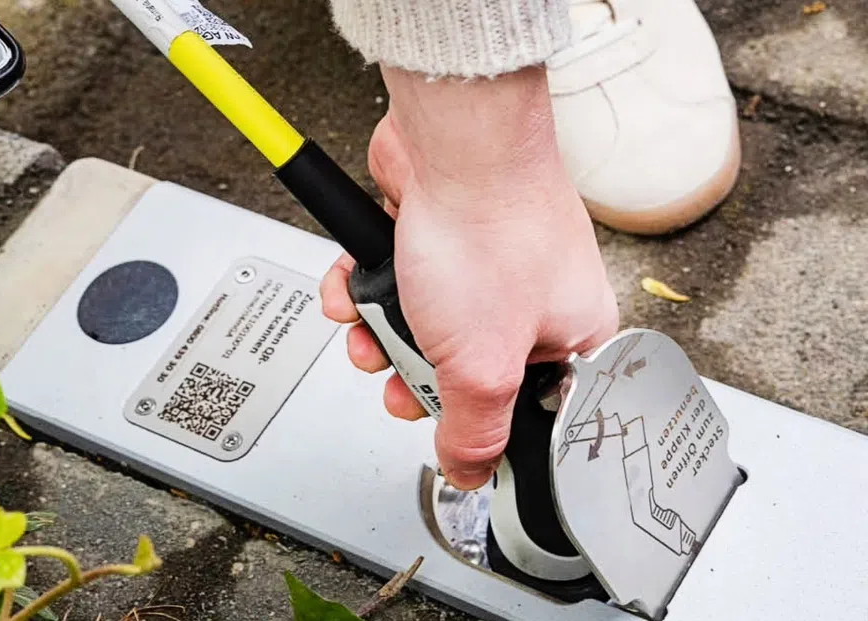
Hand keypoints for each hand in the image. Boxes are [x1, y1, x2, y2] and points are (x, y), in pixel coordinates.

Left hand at [320, 65, 618, 489]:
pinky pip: (392, 278)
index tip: (443, 423)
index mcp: (568, 333)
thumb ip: (474, 429)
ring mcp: (480, 260)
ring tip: (369, 326)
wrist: (451, 142)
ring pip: (418, 323)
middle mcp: (528, 295)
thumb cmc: (488, 232)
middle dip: (412, 373)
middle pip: (460, 366)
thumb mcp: (481, 365)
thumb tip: (470, 473)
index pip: (524, 406)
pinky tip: (353, 287)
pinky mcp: (433, 231)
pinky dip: (363, 286)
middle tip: (399, 374)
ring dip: (379, 331)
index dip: (474, 419)